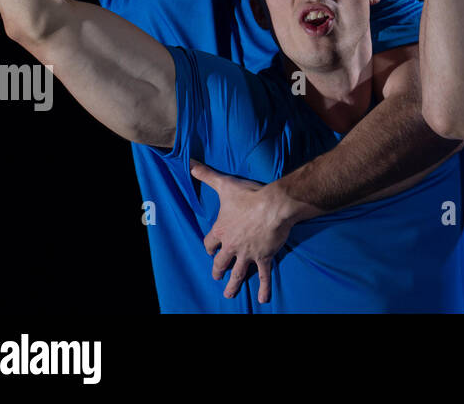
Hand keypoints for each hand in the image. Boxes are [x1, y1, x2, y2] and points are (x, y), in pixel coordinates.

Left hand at [191, 160, 294, 303]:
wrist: (274, 204)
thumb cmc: (249, 194)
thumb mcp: (225, 184)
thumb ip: (206, 175)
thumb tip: (189, 163)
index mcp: (221, 230)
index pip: (210, 243)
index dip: (209, 246)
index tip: (210, 249)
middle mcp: (232, 245)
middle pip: (221, 262)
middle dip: (219, 269)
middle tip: (218, 275)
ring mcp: (247, 254)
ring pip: (238, 274)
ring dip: (233, 285)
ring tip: (229, 294)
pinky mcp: (264, 257)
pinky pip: (264, 276)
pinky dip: (264, 288)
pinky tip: (264, 300)